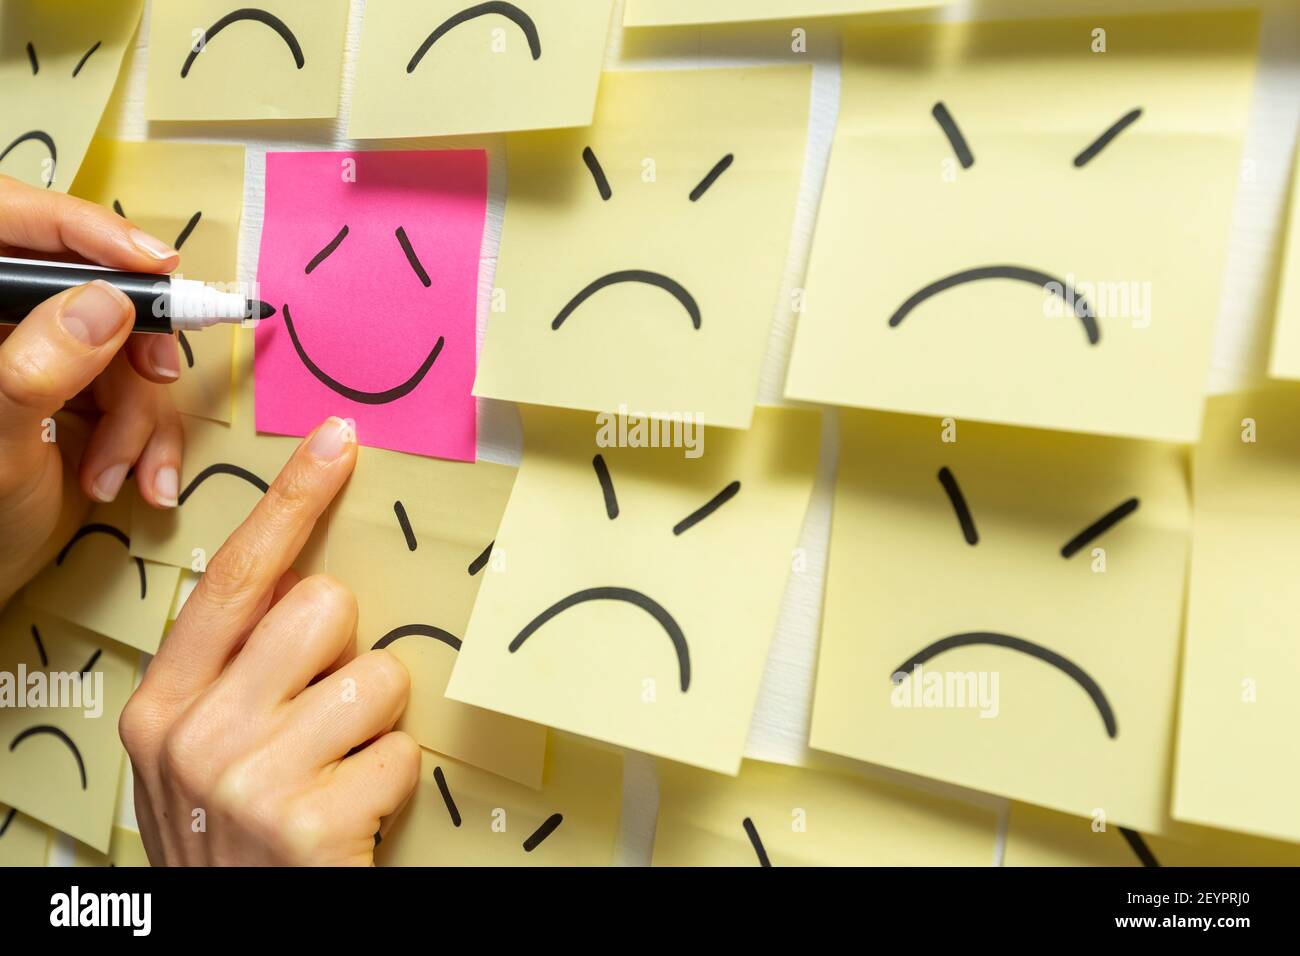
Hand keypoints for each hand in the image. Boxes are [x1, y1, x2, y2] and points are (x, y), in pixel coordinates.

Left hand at [0, 175, 184, 606]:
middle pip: (91, 291)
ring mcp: (50, 360)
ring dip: (141, 419)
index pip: (14, 223)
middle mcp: (10, 325)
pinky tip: (144, 483)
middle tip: (154, 377)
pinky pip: (145, 395)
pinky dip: (155, 441)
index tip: (154, 263)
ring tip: (119, 474)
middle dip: (132, 347)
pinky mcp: (87, 396)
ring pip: (127, 350)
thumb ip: (37, 368)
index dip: (83, 230)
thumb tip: (104, 304)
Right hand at [119, 418, 420, 865]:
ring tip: (337, 773)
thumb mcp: (199, 755)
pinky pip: (402, 752)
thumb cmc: (230, 841)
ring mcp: (248, 782)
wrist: (229, 941)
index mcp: (163, 703)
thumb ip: (237, 673)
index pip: (236, 574)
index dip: (292, 500)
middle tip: (327, 718)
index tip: (339, 440)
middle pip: (324, 606)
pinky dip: (391, 785)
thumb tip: (315, 589)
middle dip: (348, 654)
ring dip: (376, 726)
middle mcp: (194, 734)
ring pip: (379, 676)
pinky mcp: (308, 825)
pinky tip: (351, 818)